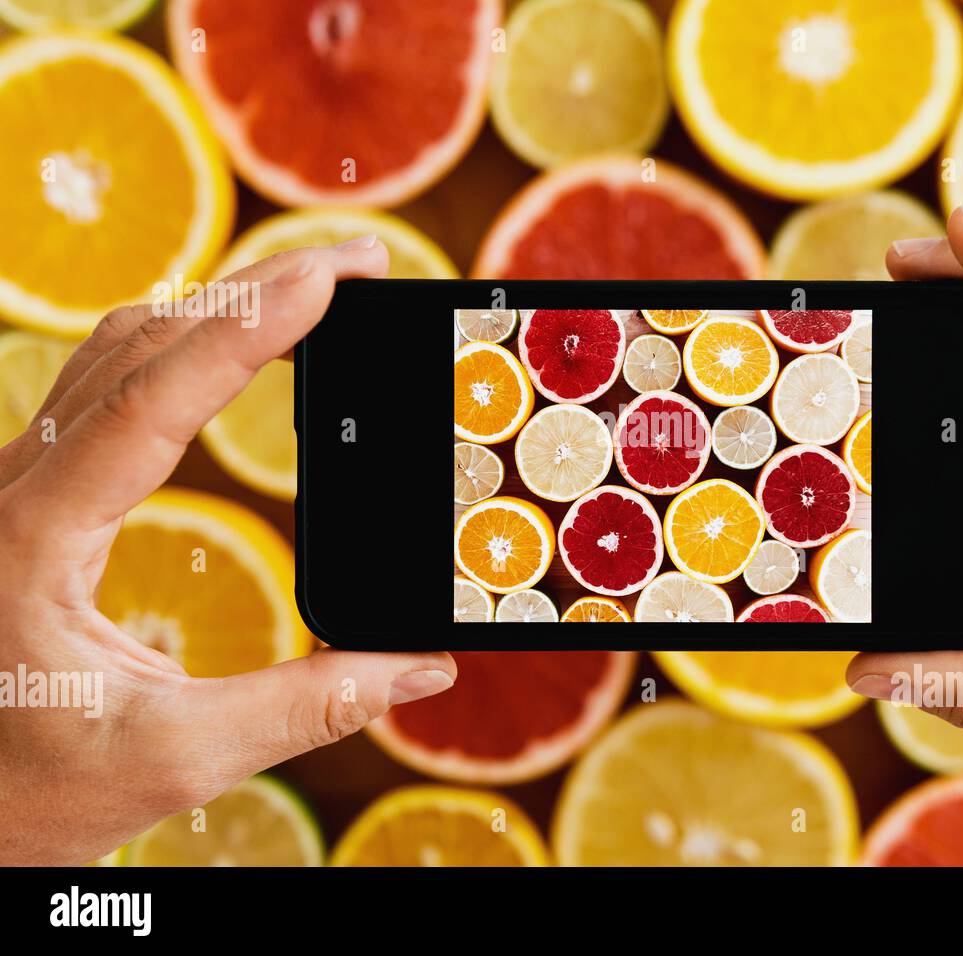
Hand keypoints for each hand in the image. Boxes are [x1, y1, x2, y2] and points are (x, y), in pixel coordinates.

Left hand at [0, 239, 455, 865]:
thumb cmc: (29, 790)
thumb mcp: (176, 757)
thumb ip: (307, 707)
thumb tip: (422, 666)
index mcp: (35, 538)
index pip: (152, 401)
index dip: (248, 331)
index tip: (329, 279)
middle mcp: (18, 489)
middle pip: (138, 343)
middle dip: (254, 289)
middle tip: (359, 263)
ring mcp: (23, 484)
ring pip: (116, 351)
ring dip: (218, 305)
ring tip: (312, 288)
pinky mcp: (38, 494)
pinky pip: (109, 385)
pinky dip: (184, 343)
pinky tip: (232, 348)